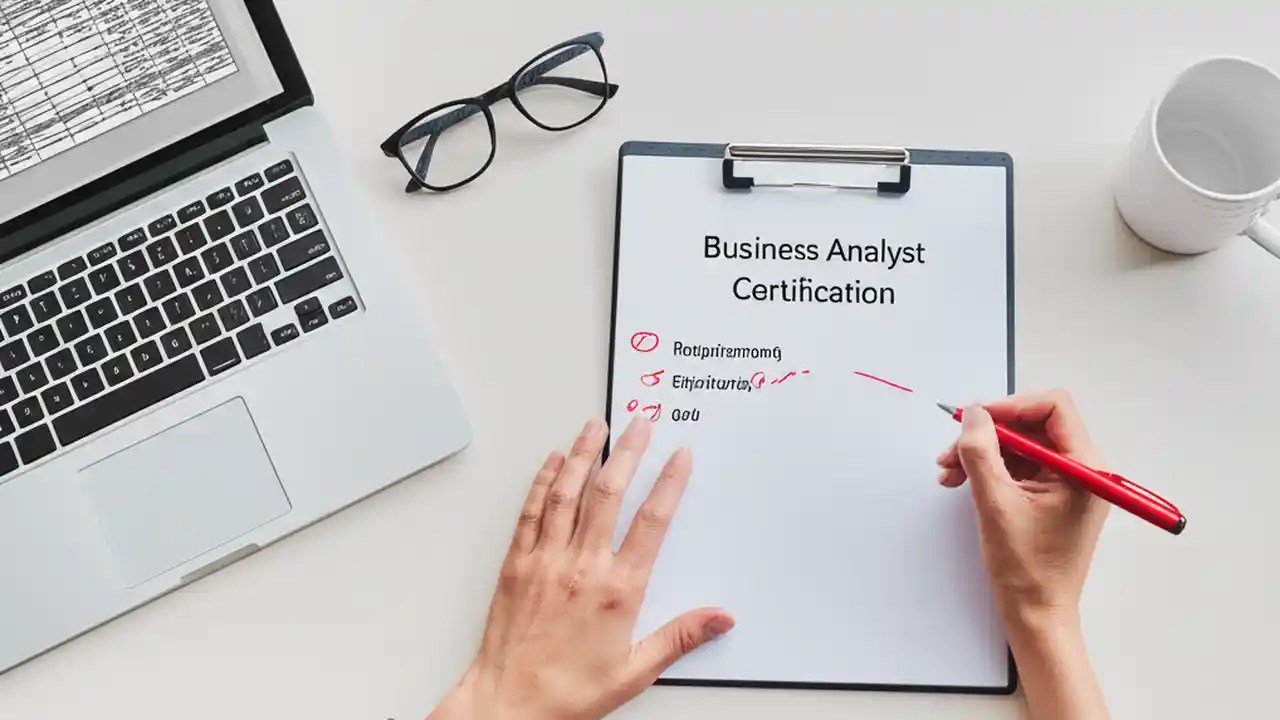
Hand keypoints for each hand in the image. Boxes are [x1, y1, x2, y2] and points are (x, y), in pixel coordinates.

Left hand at [429, 418, 733, 719]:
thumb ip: (679, 637)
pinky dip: (543, 482)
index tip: (680, 457)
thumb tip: (721, 618)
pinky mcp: (517, 564)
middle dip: (628, 452)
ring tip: (596, 427)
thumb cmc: (567, 693)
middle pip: (609, 494)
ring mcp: (545, 560)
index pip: (651, 522)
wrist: (508, 704)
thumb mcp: (634, 671)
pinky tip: (553, 462)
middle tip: (640, 423)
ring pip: (567, 493)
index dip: (669, 483)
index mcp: (617, 590)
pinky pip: (532, 512)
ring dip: (583, 455)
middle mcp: (581, 566)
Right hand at [936, 390, 1108, 621]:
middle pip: (1033, 423)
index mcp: (1085, 468)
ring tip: (949, 471)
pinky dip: (990, 467)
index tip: (975, 419)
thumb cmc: (1027, 569)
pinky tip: (962, 480)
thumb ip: (981, 452)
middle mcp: (1083, 469)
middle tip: (953, 449)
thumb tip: (973, 413)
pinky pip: (1019, 464)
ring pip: (1021, 443)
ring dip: (983, 451)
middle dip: (989, 432)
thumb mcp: (996, 503)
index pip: (1053, 407)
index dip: (1010, 406)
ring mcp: (1068, 481)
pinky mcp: (1053, 493)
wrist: (1035, 611)